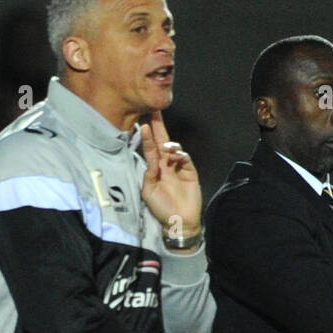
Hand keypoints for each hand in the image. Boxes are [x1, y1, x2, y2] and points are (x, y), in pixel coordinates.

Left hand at [140, 112, 200, 239]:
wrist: (178, 221)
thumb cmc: (161, 207)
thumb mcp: (148, 192)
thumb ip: (148, 176)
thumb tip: (150, 161)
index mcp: (155, 168)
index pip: (150, 147)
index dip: (147, 135)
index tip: (143, 123)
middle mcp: (166, 164)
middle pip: (163, 141)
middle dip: (159, 127)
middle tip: (155, 111)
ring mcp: (179, 167)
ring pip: (175, 149)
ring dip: (170, 145)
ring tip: (166, 147)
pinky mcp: (190, 172)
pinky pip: (185, 159)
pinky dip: (181, 156)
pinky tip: (176, 156)